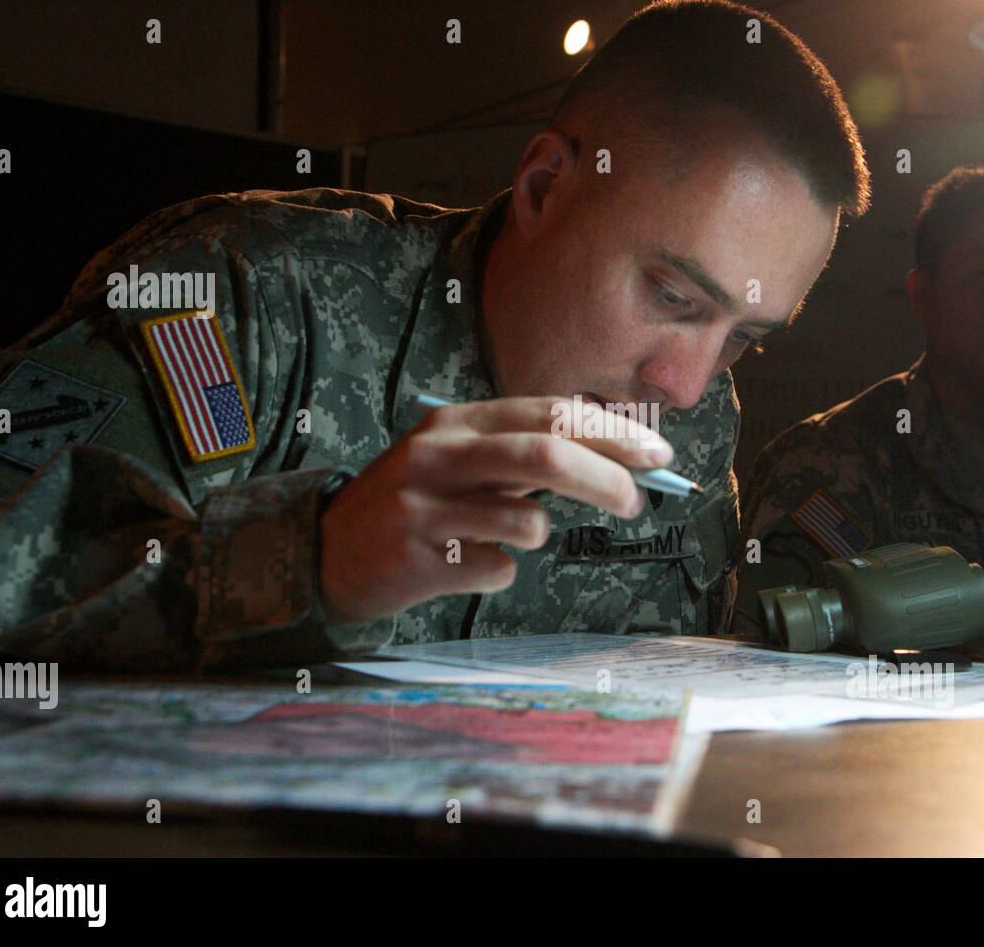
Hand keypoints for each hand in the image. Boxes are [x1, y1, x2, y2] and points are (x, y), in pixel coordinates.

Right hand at [318, 396, 673, 622]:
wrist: (327, 554)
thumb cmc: (417, 505)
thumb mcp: (460, 460)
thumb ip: (526, 455)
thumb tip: (619, 462)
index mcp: (457, 422)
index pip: (549, 413)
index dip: (611, 432)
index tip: (656, 455)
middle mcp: (439, 454)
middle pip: (545, 454)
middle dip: (605, 477)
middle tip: (638, 500)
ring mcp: (425, 506)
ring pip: (526, 520)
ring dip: (536, 533)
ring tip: (505, 535)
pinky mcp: (418, 556)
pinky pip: (498, 568)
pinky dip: (498, 571)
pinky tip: (464, 564)